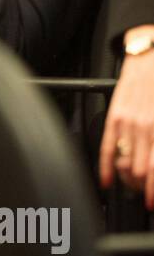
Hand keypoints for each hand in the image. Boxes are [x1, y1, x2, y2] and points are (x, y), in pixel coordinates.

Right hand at [99, 43, 153, 207]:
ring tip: (132, 186)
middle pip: (143, 172)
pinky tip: (107, 180)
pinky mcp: (115, 117)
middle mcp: (147, 129)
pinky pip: (107, 147)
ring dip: (129, 181)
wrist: (151, 54)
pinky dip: (106, 167)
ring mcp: (129, 124)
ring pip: (126, 164)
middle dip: (144, 188)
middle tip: (145, 194)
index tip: (153, 201)